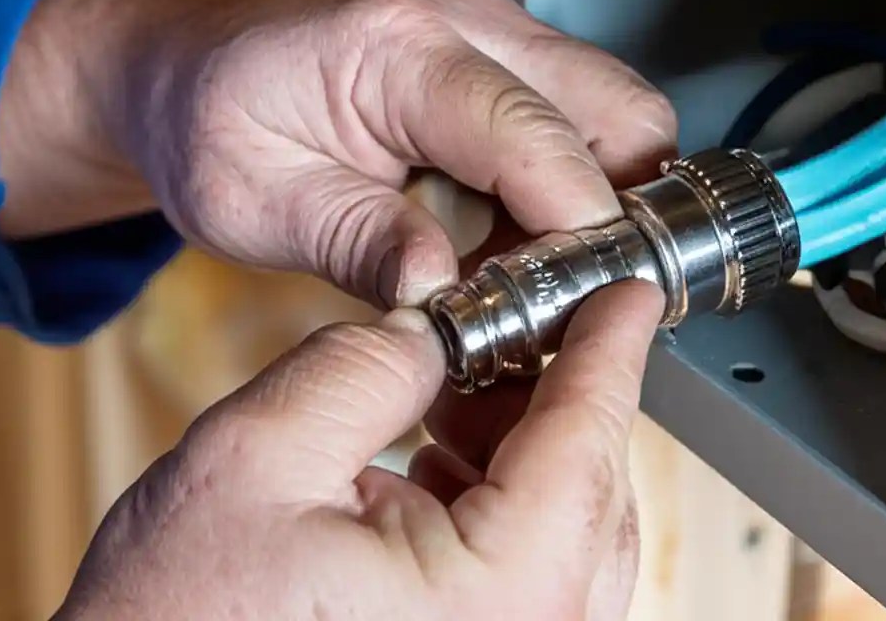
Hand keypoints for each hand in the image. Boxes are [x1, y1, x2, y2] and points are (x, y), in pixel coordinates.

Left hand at [0, 0, 675, 306]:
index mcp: (396, 48)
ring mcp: (488, 33)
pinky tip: (509, 242)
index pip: (536, 136)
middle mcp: (462, 21)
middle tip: (565, 296)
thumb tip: (442, 295)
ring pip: (613, 116)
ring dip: (594, 204)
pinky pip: (575, 122)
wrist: (183, 63)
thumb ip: (355, 242)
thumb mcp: (252, 201)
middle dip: (617, 214)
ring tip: (526, 277)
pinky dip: (565, 190)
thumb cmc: (206, 115)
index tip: (574, 307)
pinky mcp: (494, 58)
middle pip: (618, 113)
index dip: (577, 231)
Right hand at [54, 281, 663, 620]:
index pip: (585, 443)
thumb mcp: (259, 455)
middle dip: (559, 395)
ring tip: (461, 385)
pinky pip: (527, 575)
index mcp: (498, 596)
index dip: (607, 350)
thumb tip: (434, 327)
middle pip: (594, 492)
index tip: (626, 294)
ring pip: (568, 534)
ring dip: (525, 447)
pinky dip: (500, 503)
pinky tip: (444, 454)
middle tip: (517, 324)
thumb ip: (366, 368)